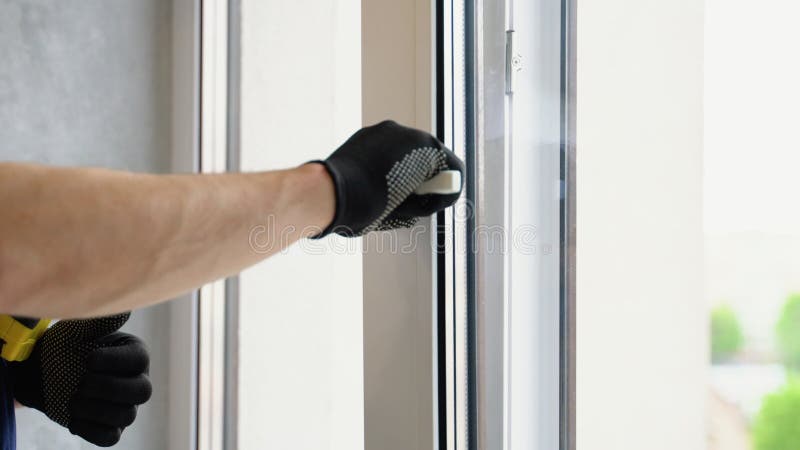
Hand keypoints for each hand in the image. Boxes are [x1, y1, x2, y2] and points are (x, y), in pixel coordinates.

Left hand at [8, 313, 151, 446]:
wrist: (43, 374)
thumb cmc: (65, 347)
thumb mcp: (79, 330)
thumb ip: (101, 322)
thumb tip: (126, 308)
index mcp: (134, 354)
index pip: (140, 359)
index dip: (114, 362)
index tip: (87, 359)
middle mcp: (137, 380)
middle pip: (143, 391)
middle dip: (108, 388)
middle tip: (80, 383)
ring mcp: (126, 406)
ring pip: (126, 415)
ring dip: (94, 409)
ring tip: (71, 399)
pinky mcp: (110, 427)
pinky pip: (111, 437)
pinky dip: (90, 429)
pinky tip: (73, 417)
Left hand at [313, 120, 463, 236]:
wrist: (329, 194)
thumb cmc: (368, 205)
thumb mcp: (406, 211)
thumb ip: (423, 201)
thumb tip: (425, 199)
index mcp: (425, 149)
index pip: (452, 168)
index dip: (447, 191)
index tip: (437, 204)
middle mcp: (407, 133)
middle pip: (429, 157)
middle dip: (426, 179)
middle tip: (416, 203)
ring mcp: (384, 131)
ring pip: (406, 152)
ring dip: (405, 171)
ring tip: (391, 195)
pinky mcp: (365, 135)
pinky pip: (385, 149)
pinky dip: (386, 165)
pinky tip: (374, 183)